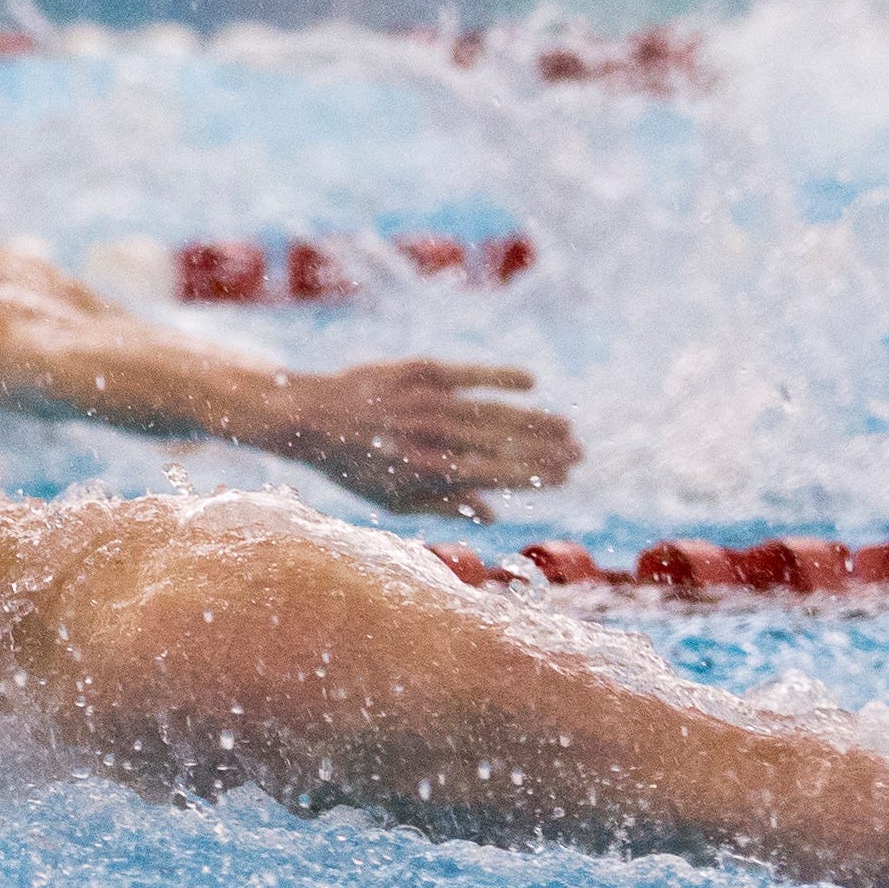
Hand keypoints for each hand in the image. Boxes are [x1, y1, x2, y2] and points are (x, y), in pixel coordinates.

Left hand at [269, 362, 580, 521]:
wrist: (309, 417)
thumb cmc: (355, 467)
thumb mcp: (395, 499)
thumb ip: (445, 505)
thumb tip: (492, 516)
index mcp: (430, 472)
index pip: (497, 473)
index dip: (535, 474)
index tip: (564, 476)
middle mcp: (434, 436)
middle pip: (505, 442)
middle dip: (546, 448)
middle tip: (579, 452)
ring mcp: (428, 400)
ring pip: (494, 411)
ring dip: (534, 419)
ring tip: (566, 427)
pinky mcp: (420, 370)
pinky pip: (470, 374)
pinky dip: (502, 377)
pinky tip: (532, 383)